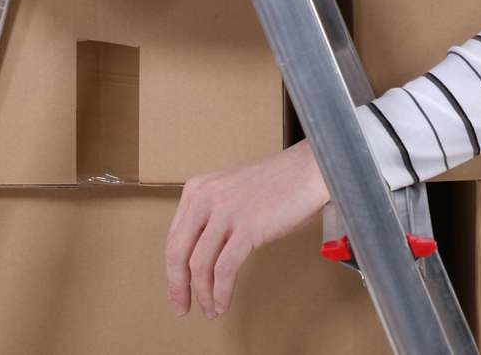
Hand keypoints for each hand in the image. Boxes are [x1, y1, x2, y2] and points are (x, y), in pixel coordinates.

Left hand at [164, 139, 331, 319]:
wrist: (308, 171)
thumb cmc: (276, 184)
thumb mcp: (231, 192)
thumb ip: (211, 214)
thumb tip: (198, 256)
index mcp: (196, 189)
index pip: (173, 238)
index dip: (173, 270)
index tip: (178, 291)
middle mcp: (204, 198)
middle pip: (179, 253)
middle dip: (179, 287)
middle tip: (182, 309)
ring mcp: (225, 212)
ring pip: (200, 264)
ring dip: (204, 294)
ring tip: (212, 310)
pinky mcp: (247, 227)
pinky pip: (225, 269)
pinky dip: (222, 291)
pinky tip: (224, 303)